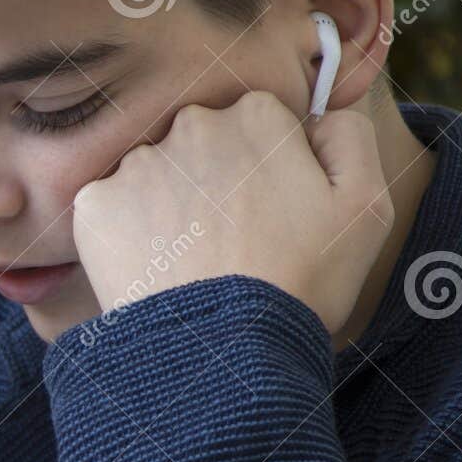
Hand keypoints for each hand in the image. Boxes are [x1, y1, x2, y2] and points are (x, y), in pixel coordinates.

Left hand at [71, 90, 395, 334]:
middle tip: (227, 238)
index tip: (267, 208)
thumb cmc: (302, 281)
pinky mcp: (94, 204)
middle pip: (200, 143)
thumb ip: (348, 138)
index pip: (256, 122)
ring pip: (153, 175)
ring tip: (190, 258)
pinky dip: (124, 233)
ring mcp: (136, 164)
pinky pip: (109, 208)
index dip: (264, 167)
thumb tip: (318, 115)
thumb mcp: (366, 206)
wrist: (225, 347)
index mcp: (256, 114)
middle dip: (211, 179)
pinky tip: (152, 265)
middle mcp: (190, 125)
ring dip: (166, 204)